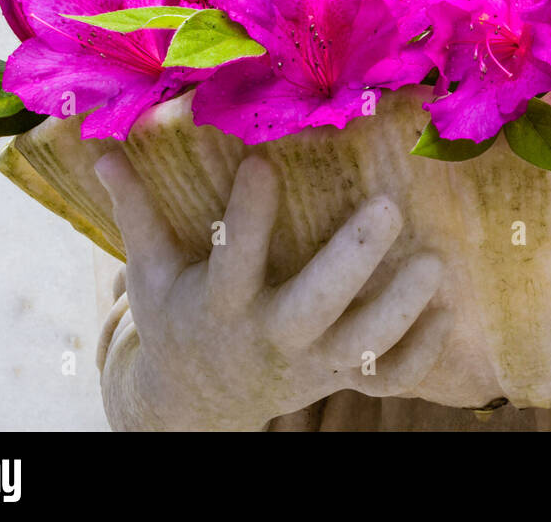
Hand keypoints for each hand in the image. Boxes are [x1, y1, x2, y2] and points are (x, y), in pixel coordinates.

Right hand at [94, 152, 450, 430]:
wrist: (197, 403)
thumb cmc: (179, 320)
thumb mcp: (154, 274)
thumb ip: (137, 212)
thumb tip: (104, 148)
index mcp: (220, 305)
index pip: (233, 260)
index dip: (248, 216)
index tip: (264, 162)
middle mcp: (270, 336)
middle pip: (313, 307)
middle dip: (351, 261)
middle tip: (388, 206)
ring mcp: (311, 364)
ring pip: (362, 347)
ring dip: (401, 308)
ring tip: (434, 261)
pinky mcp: (339, 381)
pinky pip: (388, 380)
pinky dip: (420, 353)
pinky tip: (447, 311)